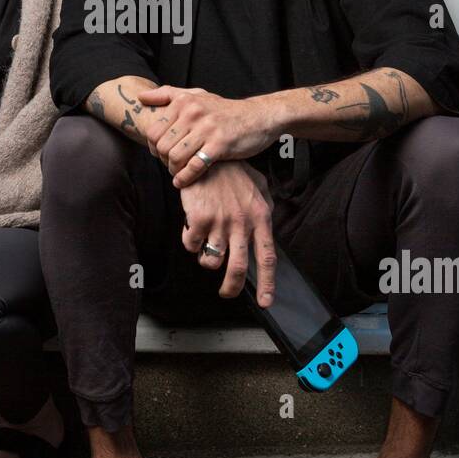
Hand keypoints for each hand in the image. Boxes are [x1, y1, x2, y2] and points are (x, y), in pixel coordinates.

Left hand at [138, 85, 280, 186]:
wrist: (259, 117)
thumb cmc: (225, 110)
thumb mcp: (198, 95)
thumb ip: (168, 94)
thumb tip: (141, 98)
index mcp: (184, 102)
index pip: (153, 131)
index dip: (153, 147)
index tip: (161, 154)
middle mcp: (193, 113)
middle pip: (162, 146)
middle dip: (162, 160)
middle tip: (170, 165)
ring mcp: (207, 128)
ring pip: (175, 157)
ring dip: (173, 170)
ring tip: (178, 173)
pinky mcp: (220, 144)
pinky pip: (194, 166)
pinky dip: (185, 178)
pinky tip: (183, 182)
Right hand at [179, 160, 275, 304]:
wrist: (207, 155)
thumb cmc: (233, 171)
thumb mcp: (258, 186)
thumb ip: (264, 208)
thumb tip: (267, 229)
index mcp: (260, 218)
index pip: (267, 257)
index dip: (267, 283)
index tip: (266, 302)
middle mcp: (242, 223)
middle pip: (238, 268)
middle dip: (232, 287)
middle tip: (227, 293)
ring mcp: (220, 222)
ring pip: (211, 260)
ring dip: (207, 260)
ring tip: (205, 248)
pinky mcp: (199, 219)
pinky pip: (191, 245)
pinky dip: (190, 242)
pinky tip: (192, 227)